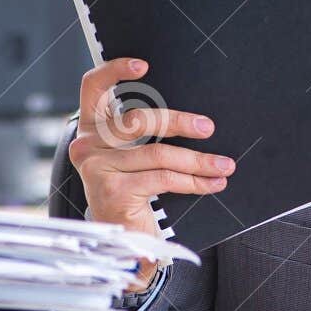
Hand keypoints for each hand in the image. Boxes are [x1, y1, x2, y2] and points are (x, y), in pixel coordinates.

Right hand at [68, 57, 235, 290]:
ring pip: (158, 153)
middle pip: (137, 121)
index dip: (114, 70)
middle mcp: (86, 145)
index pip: (91, 87)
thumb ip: (143, 135)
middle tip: (208, 128)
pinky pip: (162, 177)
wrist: (124, 244)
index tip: (144, 65)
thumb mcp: (134, 159)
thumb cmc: (133, 195)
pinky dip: (194, 180)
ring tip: (224, 165)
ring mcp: (95, 168)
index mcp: (91, 130)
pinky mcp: (111, 190)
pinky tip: (212, 183)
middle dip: (180, 122)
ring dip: (198, 160)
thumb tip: (191, 116)